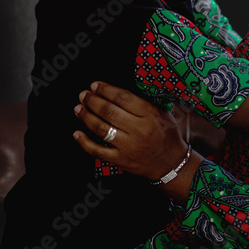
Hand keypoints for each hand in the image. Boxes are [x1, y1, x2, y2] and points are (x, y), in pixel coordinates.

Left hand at [72, 81, 188, 180]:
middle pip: (109, 111)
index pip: (123, 97)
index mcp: (150, 115)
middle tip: (84, 95)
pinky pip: (98, 151)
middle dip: (92, 100)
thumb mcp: (163, 113)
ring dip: (86, 117)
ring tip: (79, 108)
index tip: (95, 85)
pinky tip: (77, 133)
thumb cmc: (167, 136)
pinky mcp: (121, 160)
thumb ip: (145, 101)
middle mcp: (139, 130)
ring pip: (101, 128)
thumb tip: (120, 90)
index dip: (106, 89)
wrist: (171, 162)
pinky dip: (84, 142)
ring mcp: (128, 146)